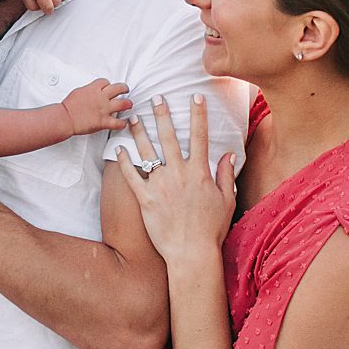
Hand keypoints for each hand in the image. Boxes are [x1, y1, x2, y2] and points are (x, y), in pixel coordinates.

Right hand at [62, 77, 132, 134]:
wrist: (66, 118)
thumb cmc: (68, 106)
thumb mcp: (78, 92)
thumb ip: (88, 91)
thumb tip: (91, 92)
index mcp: (93, 89)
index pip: (106, 82)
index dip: (109, 84)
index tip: (109, 87)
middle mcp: (101, 97)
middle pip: (119, 88)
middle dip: (124, 88)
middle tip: (125, 90)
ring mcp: (104, 109)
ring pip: (123, 103)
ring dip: (128, 103)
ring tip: (129, 104)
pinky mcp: (104, 121)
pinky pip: (118, 123)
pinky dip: (122, 123)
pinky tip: (123, 123)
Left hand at [120, 94, 237, 263]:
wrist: (191, 253)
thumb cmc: (211, 229)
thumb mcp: (226, 200)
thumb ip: (226, 175)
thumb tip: (229, 154)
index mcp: (199, 172)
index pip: (199, 136)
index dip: (198, 114)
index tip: (194, 96)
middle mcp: (179, 174)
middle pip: (169, 137)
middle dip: (162, 114)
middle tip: (156, 97)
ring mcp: (160, 186)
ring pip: (147, 152)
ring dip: (139, 132)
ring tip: (133, 117)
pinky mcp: (145, 199)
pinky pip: (131, 176)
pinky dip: (123, 162)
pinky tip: (118, 149)